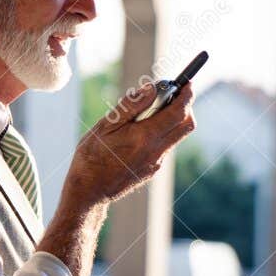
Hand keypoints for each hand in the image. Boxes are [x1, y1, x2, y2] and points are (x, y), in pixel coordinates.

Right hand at [63, 81, 195, 207]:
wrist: (88, 191)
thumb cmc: (91, 157)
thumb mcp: (105, 127)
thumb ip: (130, 106)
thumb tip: (152, 89)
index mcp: (144, 137)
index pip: (178, 112)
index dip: (186, 95)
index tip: (187, 83)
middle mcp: (155, 151)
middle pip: (186, 124)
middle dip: (185, 106)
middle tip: (172, 95)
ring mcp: (156, 162)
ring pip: (176, 136)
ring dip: (171, 120)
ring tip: (148, 113)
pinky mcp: (152, 169)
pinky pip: (164, 147)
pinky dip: (160, 134)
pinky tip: (138, 134)